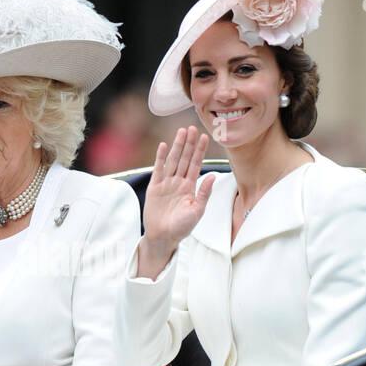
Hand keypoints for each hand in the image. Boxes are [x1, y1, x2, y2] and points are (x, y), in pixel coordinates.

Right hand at [139, 127, 216, 275]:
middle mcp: (179, 182)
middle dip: (189, 143)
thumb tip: (211, 175)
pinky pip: (158, 169)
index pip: (196, 164)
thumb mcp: (197, 211)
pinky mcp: (154, 187)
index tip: (205, 137)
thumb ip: (204, 193)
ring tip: (181, 131)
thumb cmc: (182, 227)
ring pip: (173, 160)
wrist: (163, 237)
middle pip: (185, 158)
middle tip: (192, 127)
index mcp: (190, 187)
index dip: (200, 150)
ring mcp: (166, 183)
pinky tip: (164, 145)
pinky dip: (160, 157)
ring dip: (177, 146)